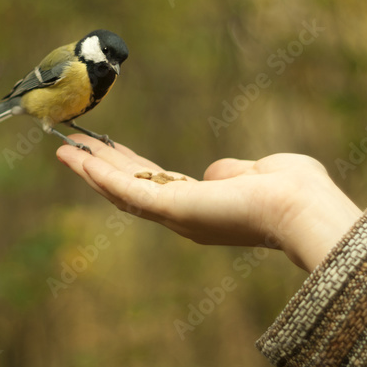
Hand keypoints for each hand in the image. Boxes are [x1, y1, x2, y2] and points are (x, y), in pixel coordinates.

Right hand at [56, 136, 363, 271]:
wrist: (302, 206)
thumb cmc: (293, 190)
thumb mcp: (255, 173)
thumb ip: (232, 172)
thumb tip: (215, 173)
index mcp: (203, 207)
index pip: (156, 186)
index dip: (128, 169)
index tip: (108, 151)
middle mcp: (183, 217)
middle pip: (131, 189)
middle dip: (100, 168)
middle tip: (72, 148)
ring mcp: (175, 216)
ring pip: (122, 190)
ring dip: (90, 170)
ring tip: (64, 149)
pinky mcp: (172, 209)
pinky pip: (128, 190)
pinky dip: (100, 174)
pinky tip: (79, 158)